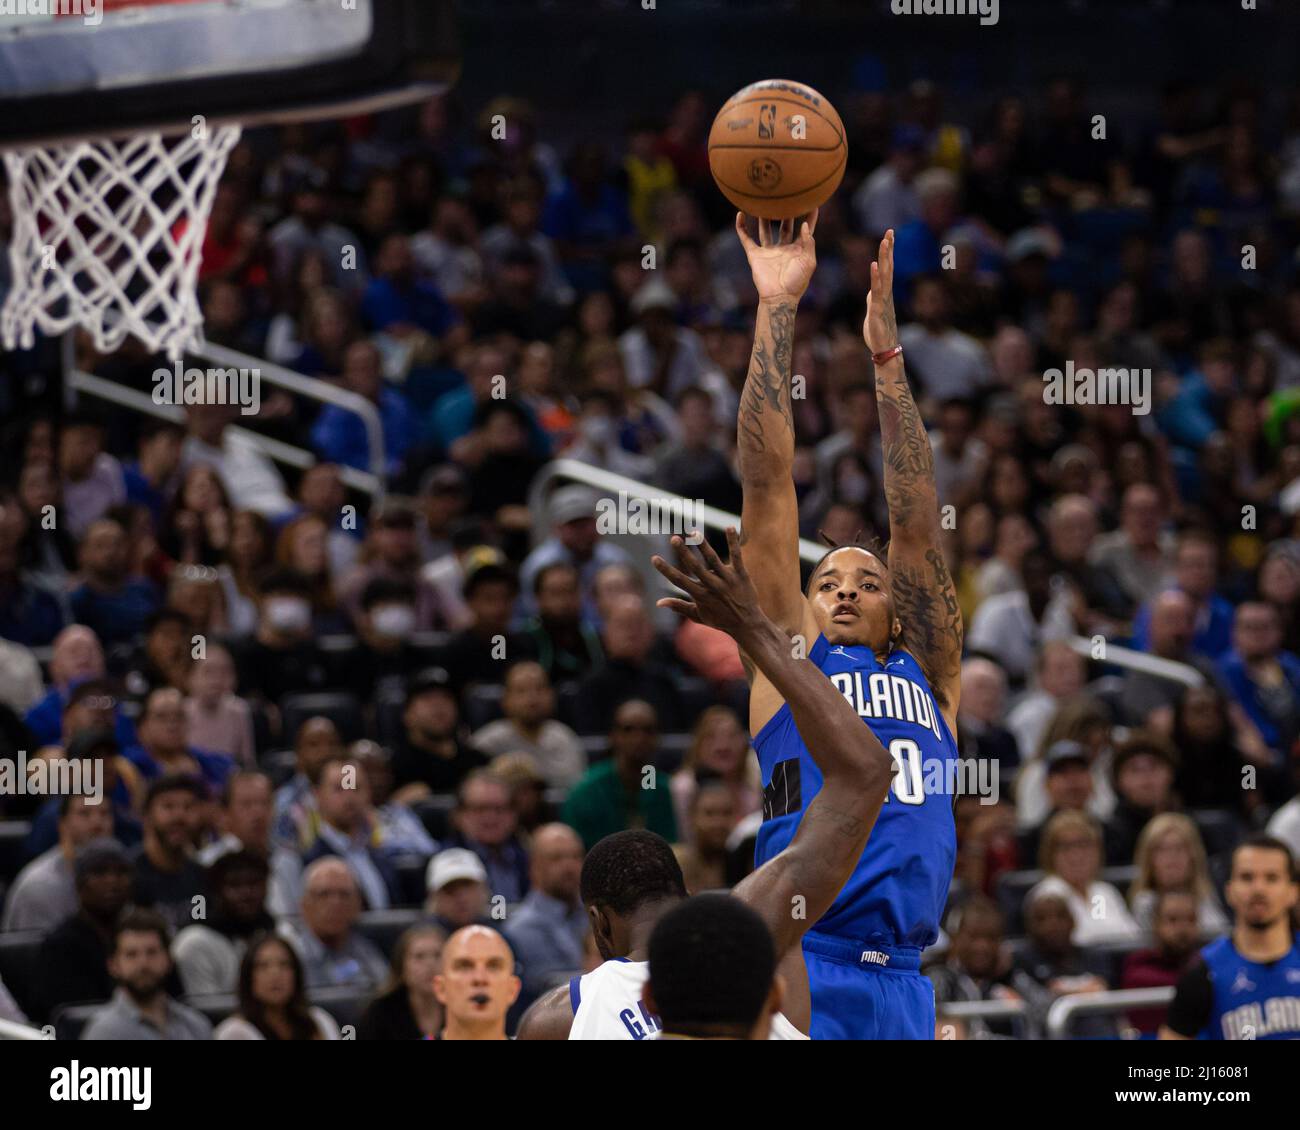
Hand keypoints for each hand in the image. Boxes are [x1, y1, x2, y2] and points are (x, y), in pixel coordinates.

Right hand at [652, 527, 761, 640]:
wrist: (747, 624)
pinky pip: (736, 556)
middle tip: (674, 538)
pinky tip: (731, 527)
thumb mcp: (698, 615)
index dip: (666, 570)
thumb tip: (658, 602)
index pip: (679, 580)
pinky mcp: (741, 574)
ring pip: (713, 559)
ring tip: (694, 533)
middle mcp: (713, 586)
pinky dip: (733, 542)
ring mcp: (727, 579)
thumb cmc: (720, 619)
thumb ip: (678, 606)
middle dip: (684, 552)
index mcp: (700, 596)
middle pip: (695, 567)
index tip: (654, 558)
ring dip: (703, 545)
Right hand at [734, 210, 817, 304]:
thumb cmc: (797, 282)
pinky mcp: (755, 255)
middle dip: (785, 212)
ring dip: (764, 217)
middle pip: (784, 226)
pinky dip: (741, 227)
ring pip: (765, 229)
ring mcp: (768, 251)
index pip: (805, 229)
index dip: (810, 216)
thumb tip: (804, 225)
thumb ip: (808, 242)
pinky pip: (746, 238)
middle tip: (786, 197)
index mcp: (798, 250)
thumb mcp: (809, 261)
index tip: (813, 201)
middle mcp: (783, 248)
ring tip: (763, 201)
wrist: (779, 297)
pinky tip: (740, 213)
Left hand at [863, 228, 899, 354]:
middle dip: (889, 249)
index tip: (889, 236)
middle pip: (888, 267)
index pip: (887, 268)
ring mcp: (883, 300)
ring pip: (885, 275)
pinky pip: (876, 290)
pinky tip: (874, 265)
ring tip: (884, 241)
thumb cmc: (878, 331)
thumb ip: (873, 298)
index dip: (888, 252)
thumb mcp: (873, 311)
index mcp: (884, 293)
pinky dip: (875, 277)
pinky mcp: (877, 309)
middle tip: (890, 231)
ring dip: (885, 257)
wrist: (883, 348)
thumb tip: (872, 291)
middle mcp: (887, 293)